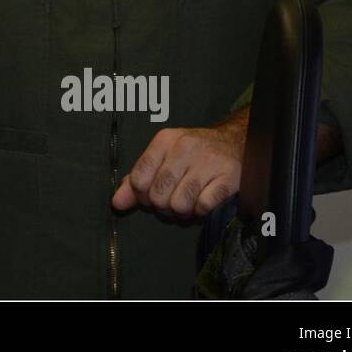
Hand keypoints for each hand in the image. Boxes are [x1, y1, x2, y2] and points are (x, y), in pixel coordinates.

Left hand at [111, 116, 245, 219]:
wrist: (234, 142)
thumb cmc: (192, 153)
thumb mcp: (162, 157)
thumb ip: (136, 179)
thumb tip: (117, 203)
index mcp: (164, 140)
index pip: (139, 179)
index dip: (142, 195)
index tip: (151, 195)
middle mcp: (185, 148)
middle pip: (158, 195)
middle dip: (163, 206)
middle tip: (172, 201)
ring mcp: (208, 162)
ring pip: (180, 204)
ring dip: (182, 211)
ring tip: (187, 202)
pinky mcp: (228, 176)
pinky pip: (203, 206)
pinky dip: (201, 211)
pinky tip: (203, 202)